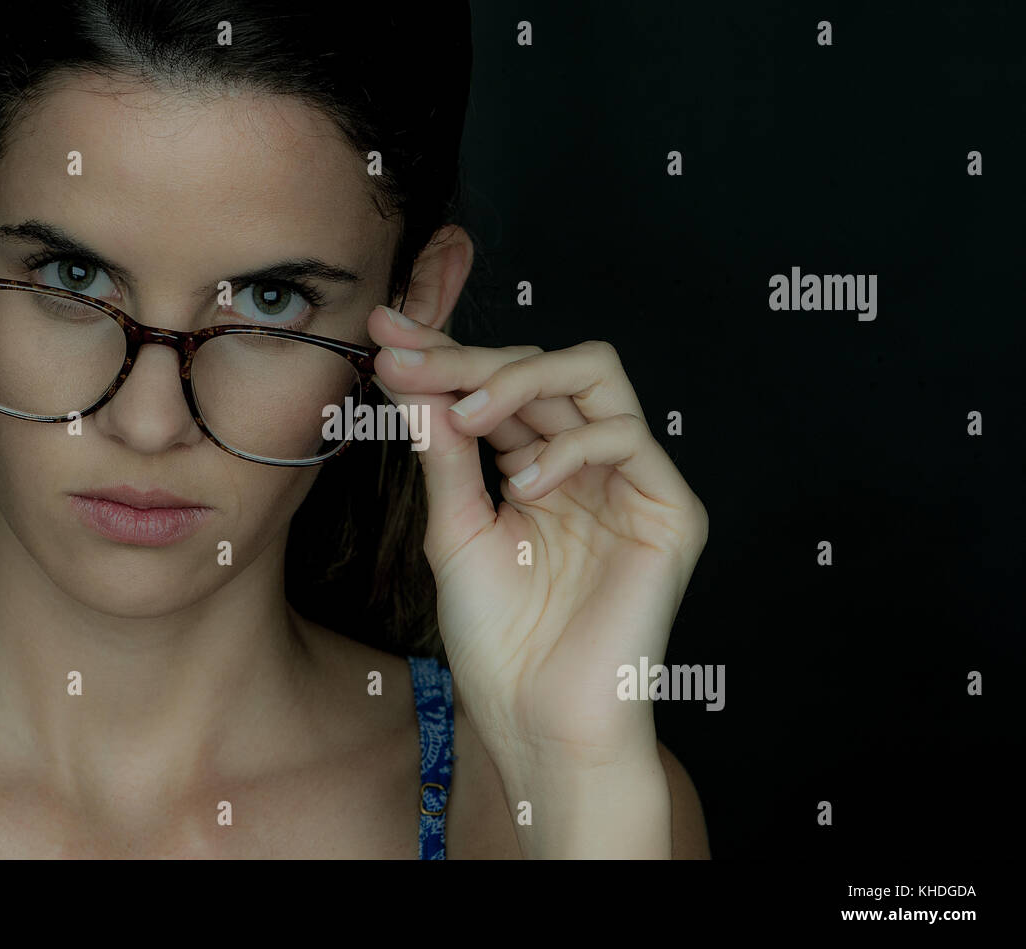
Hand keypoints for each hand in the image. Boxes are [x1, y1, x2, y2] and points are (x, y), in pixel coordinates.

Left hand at [367, 304, 708, 772]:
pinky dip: (569, 446)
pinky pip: (627, 437)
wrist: (537, 720)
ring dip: (518, 381)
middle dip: (469, 357)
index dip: (446, 356)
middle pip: (543, 369)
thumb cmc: (499, 640)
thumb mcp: (456, 529)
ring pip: (593, 376)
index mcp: (540, 470)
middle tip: (408, 356)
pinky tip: (525, 485)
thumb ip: (444, 451)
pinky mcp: (670, 512)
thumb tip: (412, 375)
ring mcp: (631, 484)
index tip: (385, 335)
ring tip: (465, 415)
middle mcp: (587, 467)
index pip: (499, 389)